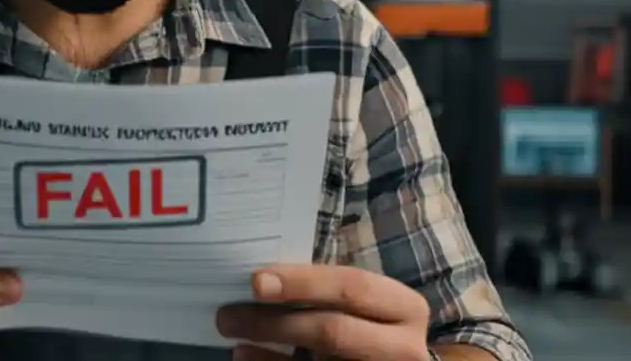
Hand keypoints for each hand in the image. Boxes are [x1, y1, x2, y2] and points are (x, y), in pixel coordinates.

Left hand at [216, 264, 430, 360]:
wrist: (386, 358)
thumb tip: (261, 277)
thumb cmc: (369, 322)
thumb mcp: (362, 303)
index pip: (352, 287)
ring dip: (267, 350)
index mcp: (403, 308)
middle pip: (333, 331)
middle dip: (274, 322)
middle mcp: (403, 347)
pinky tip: (246, 356)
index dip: (303, 283)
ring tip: (232, 336)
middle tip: (226, 315)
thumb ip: (326, 291)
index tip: (256, 281)